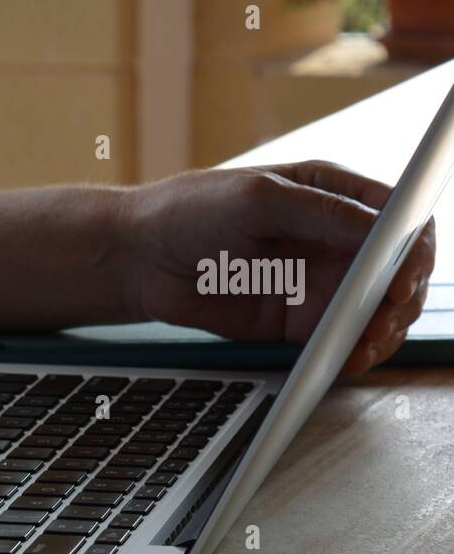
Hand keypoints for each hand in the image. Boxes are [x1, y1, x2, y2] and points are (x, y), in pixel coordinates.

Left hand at [120, 160, 435, 372]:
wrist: (140, 258)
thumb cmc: (190, 210)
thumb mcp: (257, 198)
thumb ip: (319, 212)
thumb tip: (378, 226)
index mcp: (333, 195)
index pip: (399, 219)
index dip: (412, 247)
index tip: (403, 273)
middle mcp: (334, 239)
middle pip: (397, 271)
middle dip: (400, 296)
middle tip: (383, 317)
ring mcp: (319, 281)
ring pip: (375, 310)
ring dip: (382, 329)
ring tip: (367, 342)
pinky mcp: (297, 319)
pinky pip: (339, 339)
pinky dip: (351, 351)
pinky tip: (349, 358)